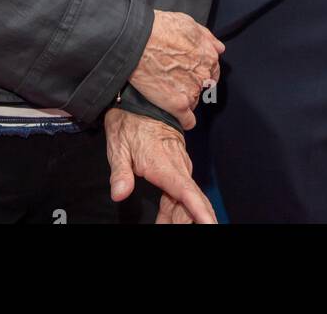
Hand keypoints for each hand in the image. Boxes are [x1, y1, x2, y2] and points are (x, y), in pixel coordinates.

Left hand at [104, 107, 217, 223]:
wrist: (139, 100)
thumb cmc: (128, 122)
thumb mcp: (118, 146)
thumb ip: (120, 172)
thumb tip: (119, 194)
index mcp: (162, 162)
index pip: (186, 191)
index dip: (199, 210)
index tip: (209, 223)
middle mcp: (177, 164)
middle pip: (192, 200)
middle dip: (192, 219)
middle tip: (172, 227)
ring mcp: (180, 164)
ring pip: (189, 198)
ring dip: (184, 216)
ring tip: (167, 226)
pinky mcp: (179, 165)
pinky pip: (183, 192)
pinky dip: (180, 208)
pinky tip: (169, 221)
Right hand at [128, 9, 223, 128]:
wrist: (137, 41)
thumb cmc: (160, 28)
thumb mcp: (188, 23)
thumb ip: (206, 37)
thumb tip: (219, 48)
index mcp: (208, 56)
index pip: (213, 71)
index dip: (199, 71)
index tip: (189, 71)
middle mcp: (204, 75)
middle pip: (203, 87)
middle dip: (192, 84)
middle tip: (175, 79)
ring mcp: (192, 91)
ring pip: (194, 101)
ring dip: (184, 98)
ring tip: (167, 90)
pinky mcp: (178, 105)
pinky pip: (188, 121)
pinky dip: (183, 120)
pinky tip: (177, 116)